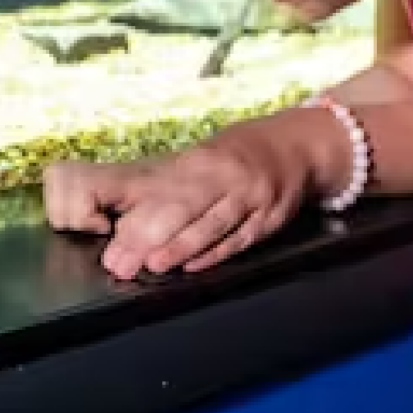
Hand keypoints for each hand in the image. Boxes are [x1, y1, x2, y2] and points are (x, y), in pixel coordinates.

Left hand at [41, 112, 335, 279]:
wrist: (296, 147)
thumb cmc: (240, 154)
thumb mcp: (205, 157)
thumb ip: (173, 184)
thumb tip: (130, 216)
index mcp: (204, 160)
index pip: (164, 192)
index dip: (138, 218)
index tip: (115, 240)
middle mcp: (227, 177)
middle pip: (185, 209)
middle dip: (151, 237)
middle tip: (125, 262)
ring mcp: (251, 198)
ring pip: (212, 225)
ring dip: (181, 247)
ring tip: (155, 266)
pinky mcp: (270, 218)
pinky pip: (240, 238)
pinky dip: (217, 253)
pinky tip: (195, 265)